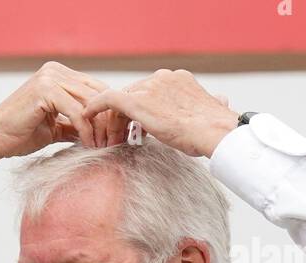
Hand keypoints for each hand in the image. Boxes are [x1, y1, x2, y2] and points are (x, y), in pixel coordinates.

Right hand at [0, 61, 126, 178]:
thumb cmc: (19, 134)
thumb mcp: (56, 127)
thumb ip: (76, 124)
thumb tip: (101, 132)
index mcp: (58, 75)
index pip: (95, 89)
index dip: (107, 112)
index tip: (115, 134)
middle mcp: (55, 71)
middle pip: (96, 93)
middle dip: (107, 119)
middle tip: (115, 142)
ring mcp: (49, 78)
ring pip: (89, 102)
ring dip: (99, 127)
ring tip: (103, 146)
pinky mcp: (45, 90)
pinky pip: (76, 111)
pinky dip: (86, 129)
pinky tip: (89, 144)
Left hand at [81, 70, 238, 157]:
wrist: (215, 132)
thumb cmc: (214, 130)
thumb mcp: (211, 110)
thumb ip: (207, 103)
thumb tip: (220, 101)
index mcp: (178, 80)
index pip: (148, 92)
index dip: (138, 112)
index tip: (135, 130)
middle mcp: (163, 78)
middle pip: (132, 95)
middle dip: (123, 118)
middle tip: (118, 139)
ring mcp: (149, 87)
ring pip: (121, 100)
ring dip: (113, 120)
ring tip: (110, 140)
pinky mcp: (138, 100)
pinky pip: (108, 99)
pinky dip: (95, 107)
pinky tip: (85, 116)